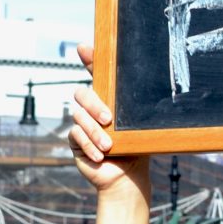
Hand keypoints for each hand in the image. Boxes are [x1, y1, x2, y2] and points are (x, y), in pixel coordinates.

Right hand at [63, 44, 147, 193]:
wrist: (127, 176)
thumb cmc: (136, 149)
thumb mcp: (138, 127)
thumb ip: (134, 111)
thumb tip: (147, 88)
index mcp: (110, 100)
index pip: (97, 74)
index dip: (89, 59)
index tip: (84, 47)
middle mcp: (93, 108)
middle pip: (83, 94)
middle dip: (94, 105)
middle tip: (108, 120)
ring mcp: (82, 123)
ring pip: (79, 116)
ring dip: (95, 132)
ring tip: (109, 146)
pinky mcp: (75, 140)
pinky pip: (76, 135)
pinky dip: (89, 145)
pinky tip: (100, 156)